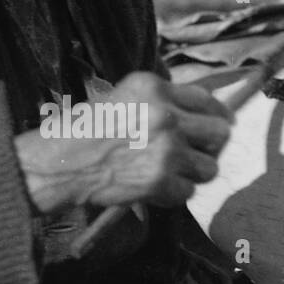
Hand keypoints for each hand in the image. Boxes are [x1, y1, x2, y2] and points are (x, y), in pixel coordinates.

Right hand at [13, 71, 232, 215]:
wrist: (62, 162)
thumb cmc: (86, 130)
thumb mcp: (123, 97)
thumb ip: (161, 101)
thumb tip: (200, 113)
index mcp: (155, 88)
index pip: (207, 99)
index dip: (218, 115)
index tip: (221, 125)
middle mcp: (165, 115)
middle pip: (219, 132)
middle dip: (211, 146)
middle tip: (197, 154)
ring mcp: (166, 149)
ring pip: (209, 167)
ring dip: (193, 174)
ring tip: (170, 174)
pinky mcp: (161, 180)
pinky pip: (188, 192)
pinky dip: (173, 194)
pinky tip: (152, 188)